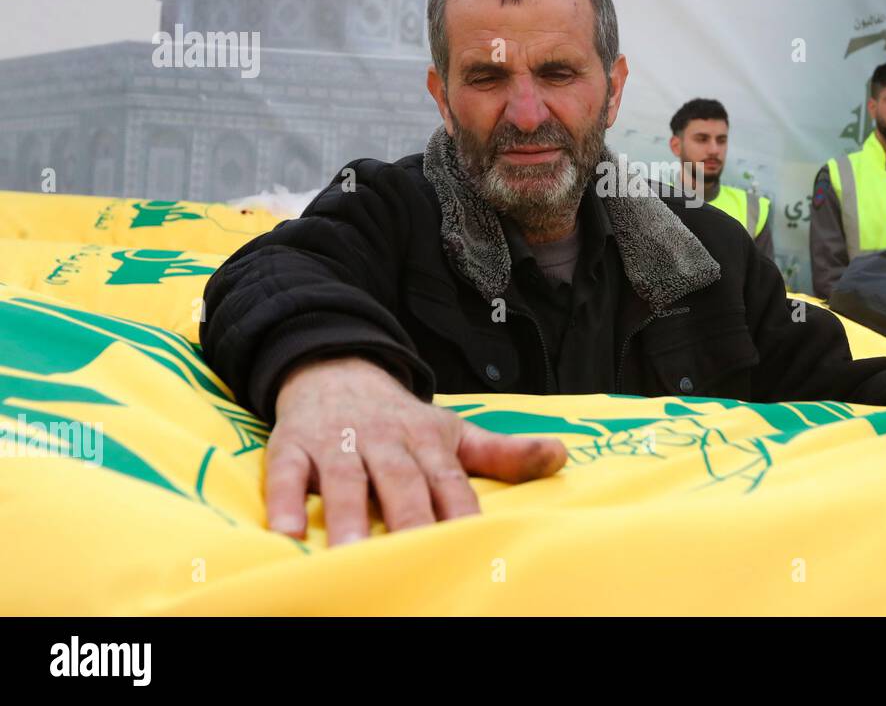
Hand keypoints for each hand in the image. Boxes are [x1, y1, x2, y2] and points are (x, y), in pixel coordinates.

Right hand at [265, 356, 567, 545]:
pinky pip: (286, 473)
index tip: (477, 547)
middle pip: (401, 482)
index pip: (450, 483)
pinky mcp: (294, 445)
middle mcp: (386, 442)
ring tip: (351, 554)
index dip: (462, 514)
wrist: (336, 367)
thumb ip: (502, 453)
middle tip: (417, 557)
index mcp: (428, 442)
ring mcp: (338, 443)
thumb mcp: (453, 430)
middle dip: (410, 518)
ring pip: (344, 481)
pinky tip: (285, 532)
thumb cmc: (401, 419)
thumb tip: (561, 457)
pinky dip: (284, 500)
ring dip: (347, 517)